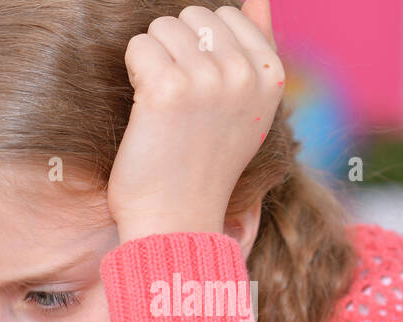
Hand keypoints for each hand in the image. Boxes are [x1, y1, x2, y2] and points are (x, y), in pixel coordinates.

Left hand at [107, 0, 283, 243]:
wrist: (175, 219)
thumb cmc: (201, 168)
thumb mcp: (247, 110)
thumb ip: (256, 48)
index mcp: (271, 75)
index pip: (225, 16)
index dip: (197, 49)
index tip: (193, 92)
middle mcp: (244, 73)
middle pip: (192, 17)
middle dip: (172, 49)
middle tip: (172, 101)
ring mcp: (207, 79)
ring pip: (162, 27)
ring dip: (149, 60)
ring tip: (157, 105)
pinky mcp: (167, 89)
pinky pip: (138, 46)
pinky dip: (131, 71)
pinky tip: (141, 107)